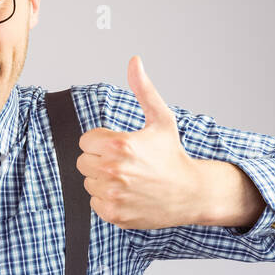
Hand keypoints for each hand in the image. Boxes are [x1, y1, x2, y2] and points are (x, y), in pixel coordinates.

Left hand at [76, 55, 205, 229]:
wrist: (190, 193)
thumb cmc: (173, 155)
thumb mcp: (160, 119)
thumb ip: (143, 89)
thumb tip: (134, 61)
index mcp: (119, 145)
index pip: (86, 141)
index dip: (101, 143)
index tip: (120, 146)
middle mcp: (113, 171)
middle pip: (84, 162)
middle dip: (101, 161)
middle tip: (127, 163)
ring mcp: (113, 194)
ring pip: (88, 182)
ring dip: (103, 181)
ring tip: (129, 179)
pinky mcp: (113, 214)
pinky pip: (94, 202)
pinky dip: (107, 200)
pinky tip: (128, 194)